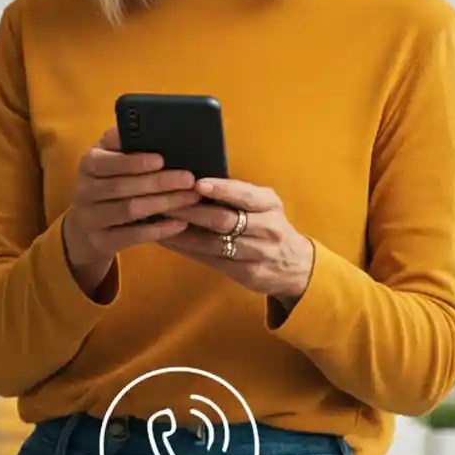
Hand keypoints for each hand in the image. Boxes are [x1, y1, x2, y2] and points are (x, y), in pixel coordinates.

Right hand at [62, 128, 200, 296]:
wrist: (87, 224)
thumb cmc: (109, 180)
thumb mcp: (110, 157)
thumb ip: (124, 142)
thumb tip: (150, 124)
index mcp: (88, 163)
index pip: (107, 161)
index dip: (134, 161)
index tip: (161, 159)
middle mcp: (84, 190)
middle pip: (122, 187)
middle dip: (158, 182)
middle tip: (188, 178)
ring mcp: (91, 218)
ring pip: (129, 211)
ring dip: (163, 204)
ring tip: (190, 198)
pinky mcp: (101, 241)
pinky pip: (131, 236)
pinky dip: (158, 230)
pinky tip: (180, 223)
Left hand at [158, 178, 313, 307]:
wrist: (295, 266)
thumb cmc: (268, 226)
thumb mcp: (264, 206)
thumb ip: (237, 195)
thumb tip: (192, 180)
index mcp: (270, 204)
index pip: (244, 194)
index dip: (220, 189)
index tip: (196, 183)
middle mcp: (267, 228)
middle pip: (224, 220)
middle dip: (191, 211)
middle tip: (164, 202)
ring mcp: (258, 253)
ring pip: (213, 243)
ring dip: (182, 233)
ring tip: (158, 222)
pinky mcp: (247, 273)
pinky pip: (210, 260)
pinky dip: (186, 250)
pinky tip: (168, 241)